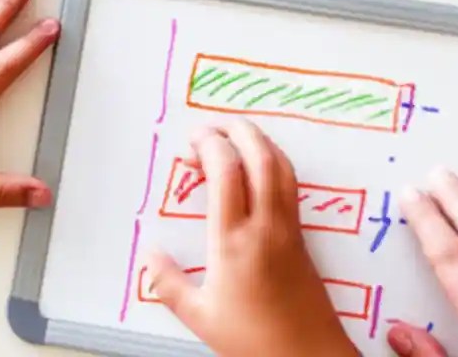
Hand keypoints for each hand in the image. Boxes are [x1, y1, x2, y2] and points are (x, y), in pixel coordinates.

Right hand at [143, 119, 356, 356]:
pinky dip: (275, 163)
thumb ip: (169, 283)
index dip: (210, 145)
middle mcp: (266, 225)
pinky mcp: (303, 237)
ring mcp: (288, 228)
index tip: (194, 139)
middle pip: (260, 157)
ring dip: (261, 141)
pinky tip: (263, 168)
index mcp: (234, 240)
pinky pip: (291, 185)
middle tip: (216, 123)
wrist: (308, 355)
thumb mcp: (199, 317)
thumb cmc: (255, 340)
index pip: (226, 171)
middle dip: (239, 129)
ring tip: (239, 135)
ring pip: (281, 167)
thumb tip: (149, 255)